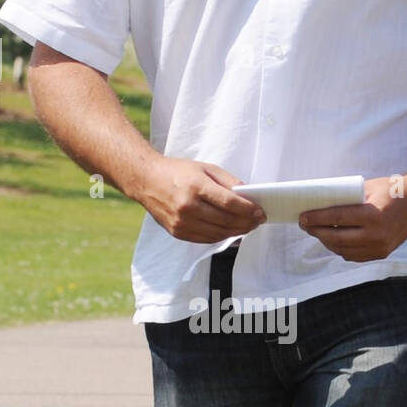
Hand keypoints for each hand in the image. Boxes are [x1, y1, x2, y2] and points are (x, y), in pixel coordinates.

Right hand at [133, 156, 266, 242]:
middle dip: (247, 222)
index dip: (249, 209)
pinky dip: (221, 236)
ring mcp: (181, 222)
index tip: (260, 211)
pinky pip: (206, 239)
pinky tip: (229, 230)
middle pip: (226, 220)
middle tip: (258, 221)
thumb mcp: (205, 168)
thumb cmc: (177, 172)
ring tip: (247, 226)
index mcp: (196, 186)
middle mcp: (188, 206)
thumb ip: (228, 181)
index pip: (230, 203)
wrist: (146, 180)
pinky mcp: (177, 232)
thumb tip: (249, 195)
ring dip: (237, 232)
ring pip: (218, 233)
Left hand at [298, 173, 406, 261]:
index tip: (302, 217)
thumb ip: (346, 199)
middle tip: (304, 224)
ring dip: (326, 241)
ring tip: (316, 230)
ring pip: (343, 249)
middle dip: (316, 231)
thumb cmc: (392, 190)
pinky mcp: (382, 254)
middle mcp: (377, 235)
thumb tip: (319, 205)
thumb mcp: (368, 188)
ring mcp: (380, 248)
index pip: (337, 219)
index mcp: (373, 215)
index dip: (316, 219)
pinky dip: (340, 248)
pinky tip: (332, 239)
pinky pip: (354, 255)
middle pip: (336, 238)